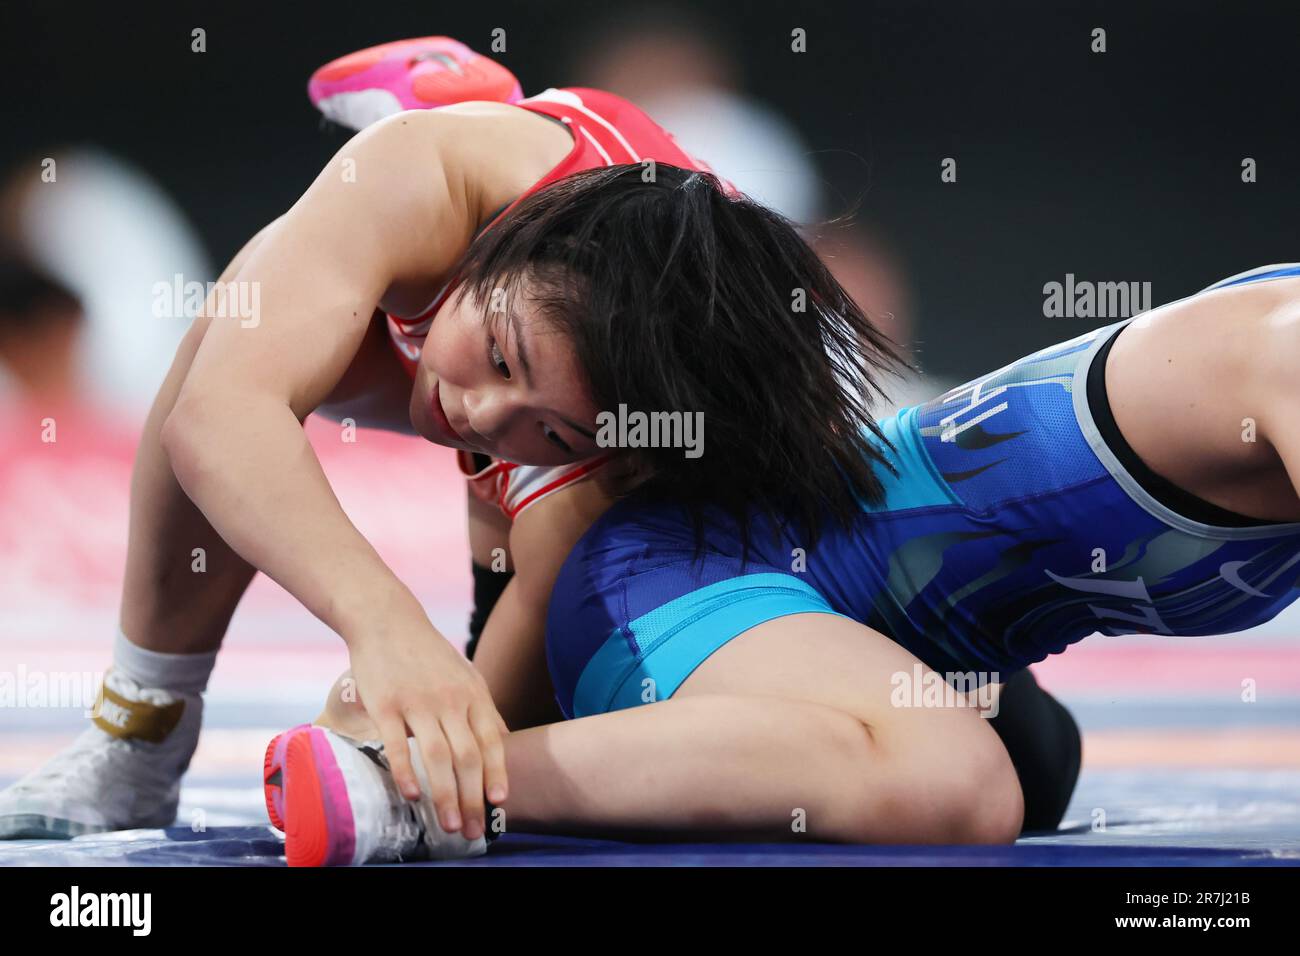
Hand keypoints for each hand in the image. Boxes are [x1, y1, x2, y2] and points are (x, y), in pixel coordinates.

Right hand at [346, 619, 508, 840]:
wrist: (387, 621)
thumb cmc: (429, 654)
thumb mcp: (466, 676)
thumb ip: (483, 710)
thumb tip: (504, 743)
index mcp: (473, 694)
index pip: (491, 740)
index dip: (497, 772)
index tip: (500, 803)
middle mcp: (449, 700)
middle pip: (468, 755)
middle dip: (473, 797)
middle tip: (473, 830)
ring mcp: (417, 702)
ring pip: (437, 755)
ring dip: (445, 794)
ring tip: (450, 825)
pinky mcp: (384, 704)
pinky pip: (397, 744)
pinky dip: (406, 771)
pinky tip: (412, 796)